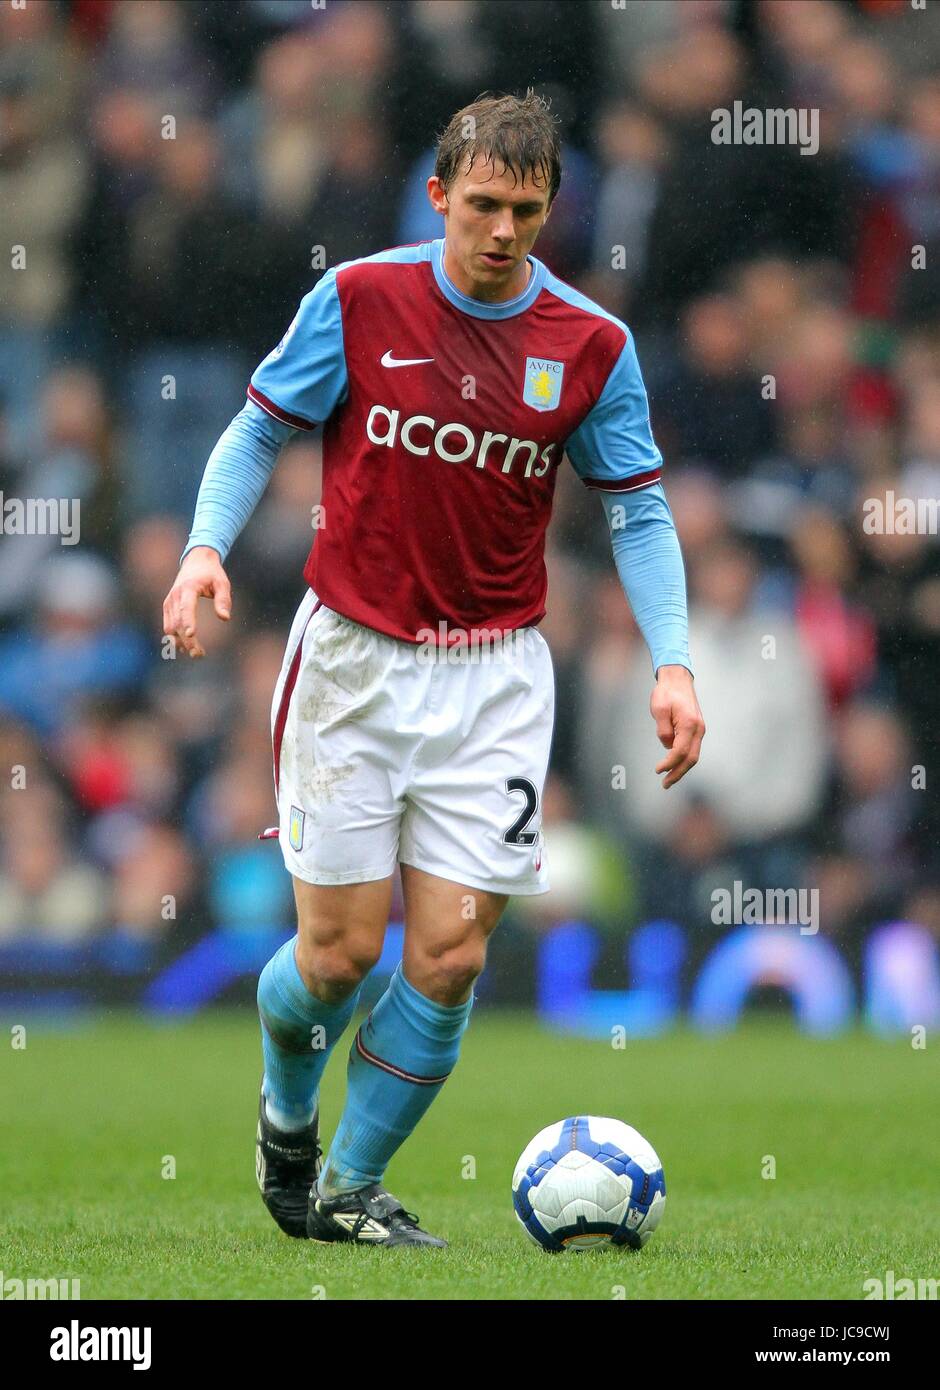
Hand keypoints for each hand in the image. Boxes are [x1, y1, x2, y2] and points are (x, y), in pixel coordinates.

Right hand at [162, 546, 231, 658]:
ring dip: (180, 643)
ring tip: (196, 654)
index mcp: (188, 588)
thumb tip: (225, 618)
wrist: (196, 561)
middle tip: (199, 654)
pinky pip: (168, 625)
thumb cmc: (212, 573)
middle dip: (187, 640)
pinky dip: (174, 638)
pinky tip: (185, 648)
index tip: (191, 635)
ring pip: (170, 627)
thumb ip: (223, 600)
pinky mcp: (167, 607)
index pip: (186, 607)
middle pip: (177, 622)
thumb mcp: (222, 583)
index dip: (187, 622)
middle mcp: (175, 596)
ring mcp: (169, 602)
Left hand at [650, 664, 704, 788]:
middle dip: (678, 773)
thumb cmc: (666, 692)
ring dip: (681, 768)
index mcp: (689, 724)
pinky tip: (673, 764)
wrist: (678, 678)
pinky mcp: (696, 728)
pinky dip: (683, 759)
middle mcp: (698, 729)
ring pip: (693, 755)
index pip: (680, 752)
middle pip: (691, 759)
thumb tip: (667, 746)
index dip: (669, 764)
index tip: (657, 771)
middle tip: (665, 784)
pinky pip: (692, 748)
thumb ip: (663, 731)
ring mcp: (699, 729)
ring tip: (668, 779)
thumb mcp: (659, 709)